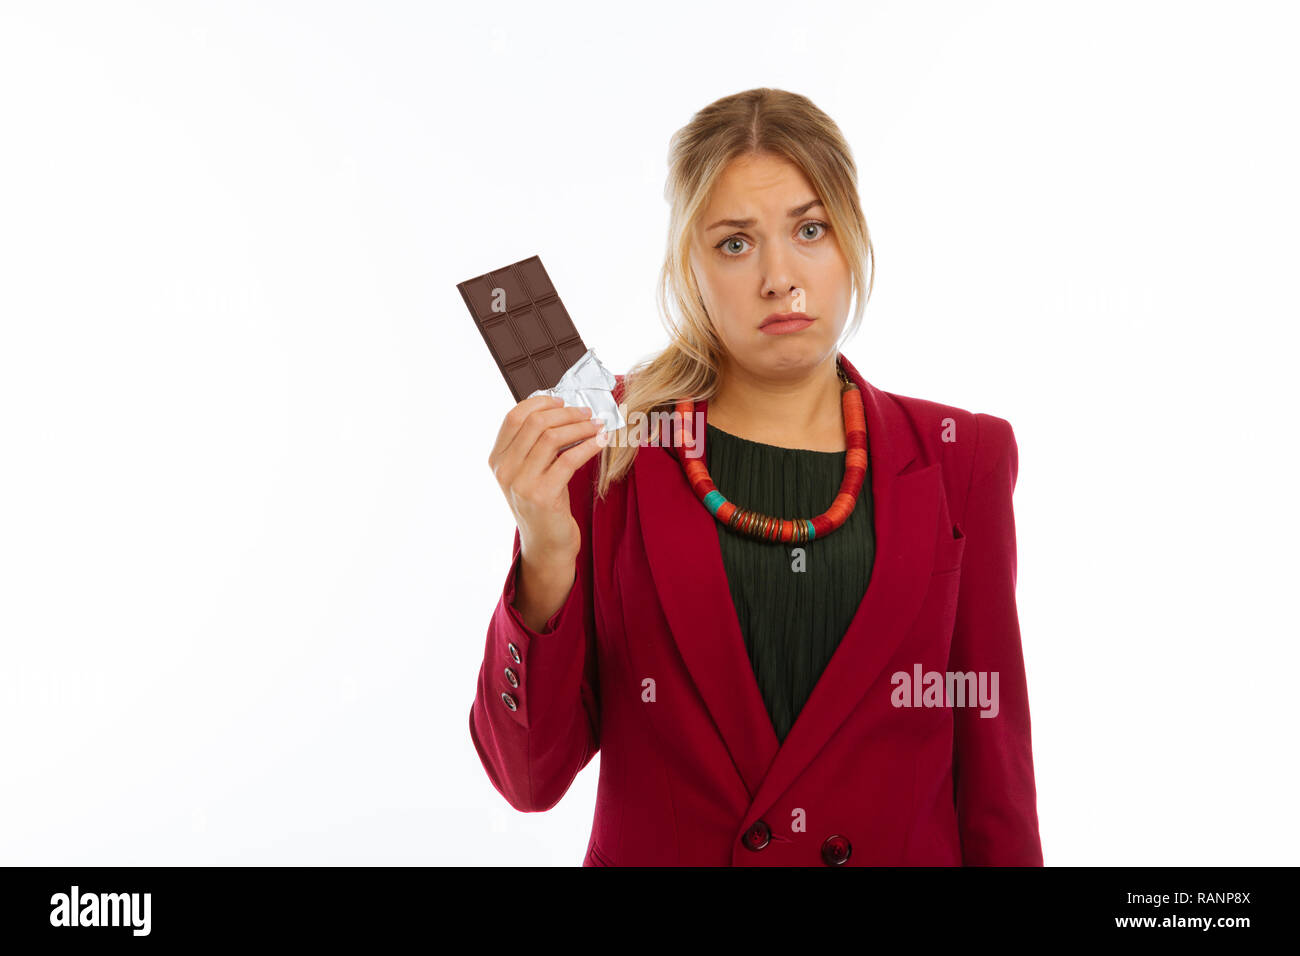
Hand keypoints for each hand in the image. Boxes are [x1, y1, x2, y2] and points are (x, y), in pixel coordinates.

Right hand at [488, 395, 607, 565]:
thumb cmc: (544, 504)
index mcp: (497, 459)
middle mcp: (504, 470)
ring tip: (597, 426)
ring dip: (580, 427)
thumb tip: (561, 409)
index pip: (514, 416)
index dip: (541, 403)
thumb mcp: (530, 471)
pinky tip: (601, 441)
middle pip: (535, 423)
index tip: (563, 401)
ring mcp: (521, 483)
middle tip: (587, 414)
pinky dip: (589, 445)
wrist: (546, 545)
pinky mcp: (543, 496)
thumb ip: (534, 444)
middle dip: (566, 413)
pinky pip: (569, 459)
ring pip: (552, 437)